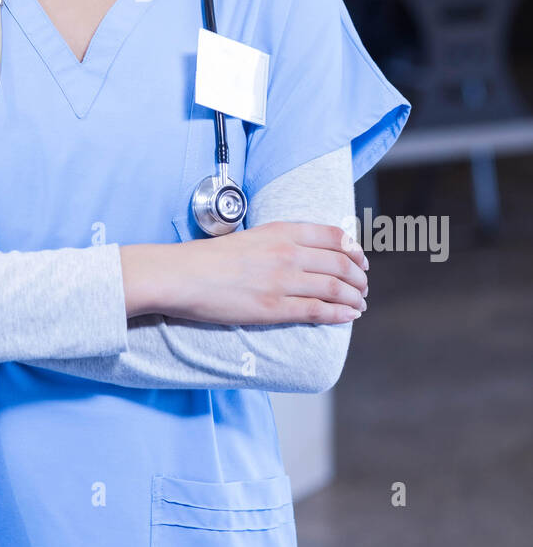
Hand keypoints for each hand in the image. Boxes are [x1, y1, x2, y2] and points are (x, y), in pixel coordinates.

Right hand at [158, 221, 368, 325]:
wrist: (183, 275)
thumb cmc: (209, 258)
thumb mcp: (251, 237)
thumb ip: (279, 242)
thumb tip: (302, 255)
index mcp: (281, 231)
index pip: (333, 236)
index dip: (353, 250)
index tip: (361, 260)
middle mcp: (288, 252)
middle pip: (341, 263)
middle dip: (359, 277)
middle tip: (363, 286)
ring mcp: (283, 281)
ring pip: (335, 288)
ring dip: (354, 297)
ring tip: (360, 304)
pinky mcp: (274, 307)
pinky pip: (318, 310)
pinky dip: (339, 314)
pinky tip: (349, 316)